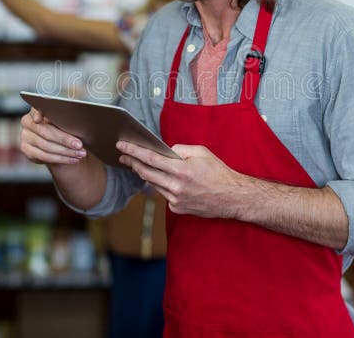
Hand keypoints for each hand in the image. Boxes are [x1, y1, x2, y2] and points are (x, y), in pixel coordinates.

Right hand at [20, 108, 86, 165]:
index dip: (39, 114)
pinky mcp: (27, 150)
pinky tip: (72, 159)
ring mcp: (25, 137)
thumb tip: (74, 112)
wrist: (60, 143)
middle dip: (64, 139)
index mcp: (36, 110)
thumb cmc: (65, 126)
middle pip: (45, 131)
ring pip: (46, 146)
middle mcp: (27, 122)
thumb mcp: (66, 118)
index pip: (36, 110)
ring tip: (79, 153)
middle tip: (79, 144)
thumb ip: (66, 114)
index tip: (40, 118)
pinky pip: (44, 156)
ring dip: (65, 151)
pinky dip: (60, 158)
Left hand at [116, 142, 245, 217]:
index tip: (121, 145)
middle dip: (132, 162)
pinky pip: (164, 194)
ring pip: (153, 184)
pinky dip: (162, 186)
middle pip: (146, 173)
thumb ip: (180, 149)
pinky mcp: (177, 209)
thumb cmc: (219, 172)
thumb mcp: (202, 152)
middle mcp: (176, 187)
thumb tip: (165, 150)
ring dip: (145, 174)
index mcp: (182, 170)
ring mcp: (175, 200)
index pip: (151, 159)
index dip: (133, 151)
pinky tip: (165, 180)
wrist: (232, 197)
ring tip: (138, 165)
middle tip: (123, 156)